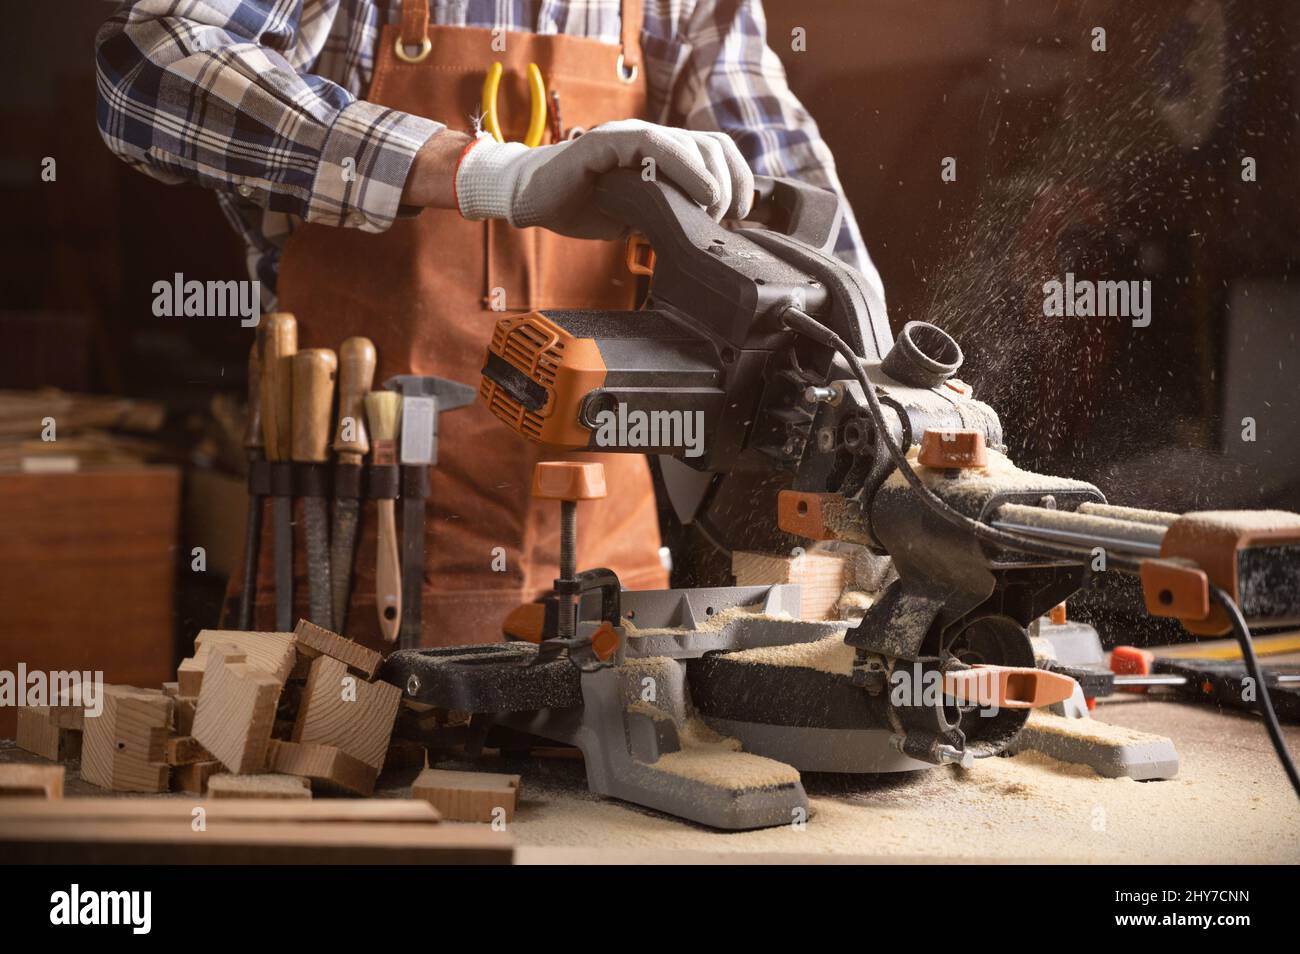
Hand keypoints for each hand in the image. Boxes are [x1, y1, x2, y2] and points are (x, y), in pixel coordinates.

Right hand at [453, 119, 754, 238]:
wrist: (531, 199)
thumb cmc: (579, 205)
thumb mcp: (635, 218)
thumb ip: (666, 217)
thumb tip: (701, 235)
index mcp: (659, 154)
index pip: (713, 151)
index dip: (738, 178)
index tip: (742, 212)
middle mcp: (648, 138)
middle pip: (711, 144)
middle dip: (731, 182)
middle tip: (724, 218)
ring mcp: (627, 138)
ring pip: (689, 142)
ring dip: (710, 177)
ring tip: (712, 207)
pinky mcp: (604, 143)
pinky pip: (649, 144)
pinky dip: (679, 165)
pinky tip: (693, 191)